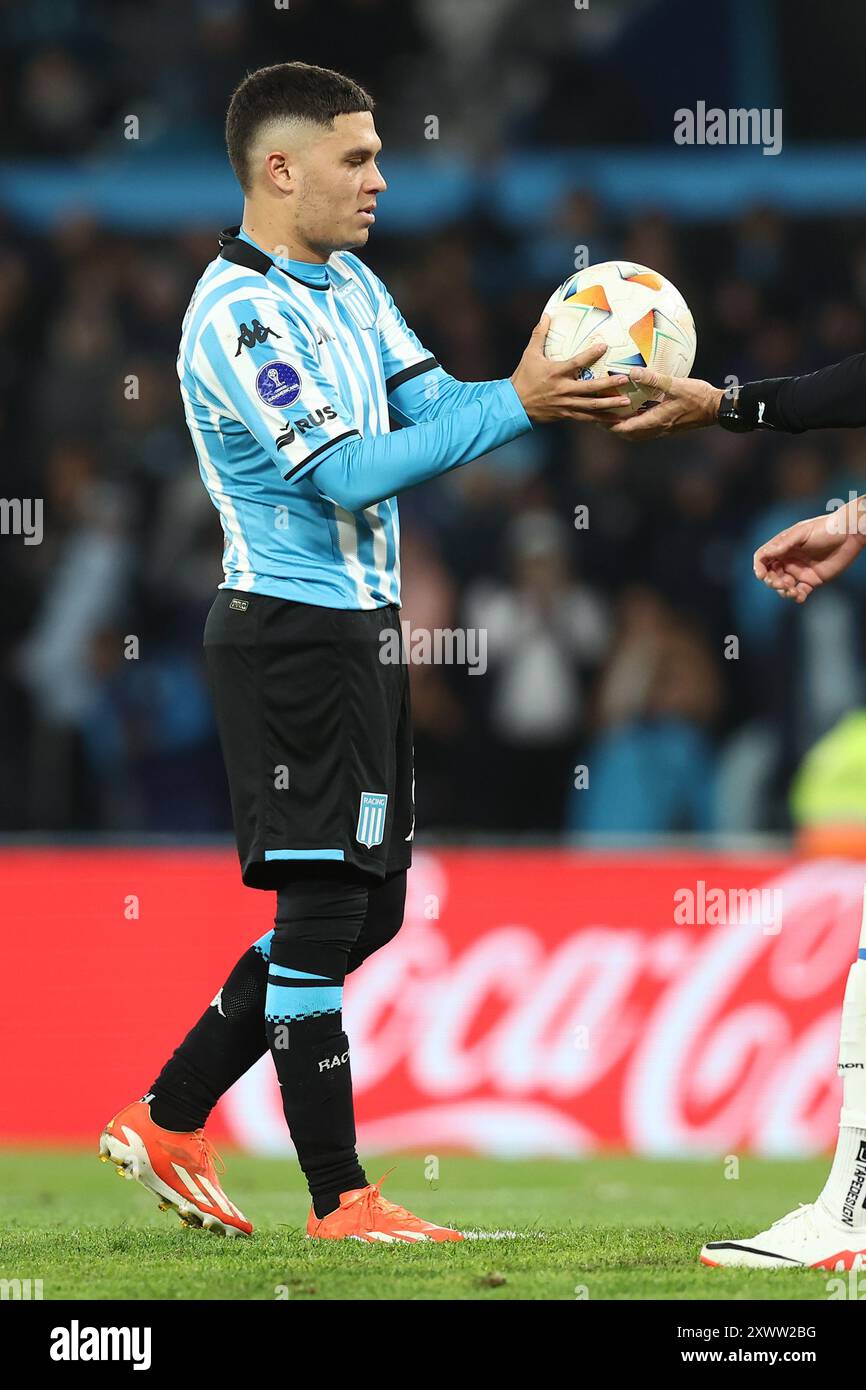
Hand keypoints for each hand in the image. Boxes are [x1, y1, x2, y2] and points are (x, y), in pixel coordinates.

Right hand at [510, 314, 631, 422]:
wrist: (515, 405)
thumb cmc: (523, 378)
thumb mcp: (530, 354)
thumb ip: (539, 334)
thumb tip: (547, 314)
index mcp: (556, 373)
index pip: (577, 362)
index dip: (591, 354)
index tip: (604, 346)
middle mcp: (563, 389)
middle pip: (591, 388)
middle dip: (609, 384)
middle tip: (625, 379)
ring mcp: (566, 404)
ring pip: (592, 406)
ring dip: (610, 404)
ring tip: (627, 402)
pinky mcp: (566, 415)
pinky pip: (586, 418)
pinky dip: (600, 419)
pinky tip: (614, 420)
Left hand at [600, 366, 723, 438]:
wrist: (717, 409)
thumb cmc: (699, 397)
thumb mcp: (676, 384)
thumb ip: (654, 378)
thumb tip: (633, 371)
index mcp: (656, 421)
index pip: (625, 429)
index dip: (609, 426)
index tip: (596, 419)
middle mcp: (657, 429)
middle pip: (628, 434)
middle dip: (613, 428)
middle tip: (600, 418)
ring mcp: (663, 429)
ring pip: (637, 433)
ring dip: (624, 426)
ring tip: (614, 416)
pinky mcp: (669, 426)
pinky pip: (647, 428)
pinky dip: (636, 422)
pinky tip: (635, 410)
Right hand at [753, 503, 865, 602]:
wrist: (849, 535)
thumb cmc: (825, 528)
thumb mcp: (802, 533)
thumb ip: (784, 544)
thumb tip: (766, 554)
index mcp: (783, 546)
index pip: (763, 558)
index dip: (759, 567)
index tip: (762, 575)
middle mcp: (789, 559)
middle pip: (771, 574)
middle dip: (772, 581)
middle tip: (781, 583)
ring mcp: (799, 571)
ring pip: (783, 585)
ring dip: (783, 591)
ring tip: (791, 591)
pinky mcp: (812, 580)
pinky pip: (800, 592)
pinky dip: (796, 597)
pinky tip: (799, 596)